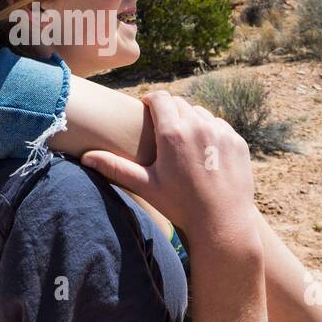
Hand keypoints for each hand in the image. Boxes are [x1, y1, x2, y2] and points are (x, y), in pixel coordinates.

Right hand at [80, 92, 256, 255]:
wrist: (222, 223)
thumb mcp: (146, 186)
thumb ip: (115, 168)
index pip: (160, 98)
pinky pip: (220, 126)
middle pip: (179, 104)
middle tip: (163, 131)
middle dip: (169, 112)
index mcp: (173, 133)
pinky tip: (205, 153)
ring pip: (200, 113)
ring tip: (184, 143)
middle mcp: (198, 126)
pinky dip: (211, 133)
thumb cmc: (180, 206)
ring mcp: (221, 132)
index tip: (147, 109)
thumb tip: (84, 158)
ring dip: (191, 121)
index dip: (151, 101)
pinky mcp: (237, 141)